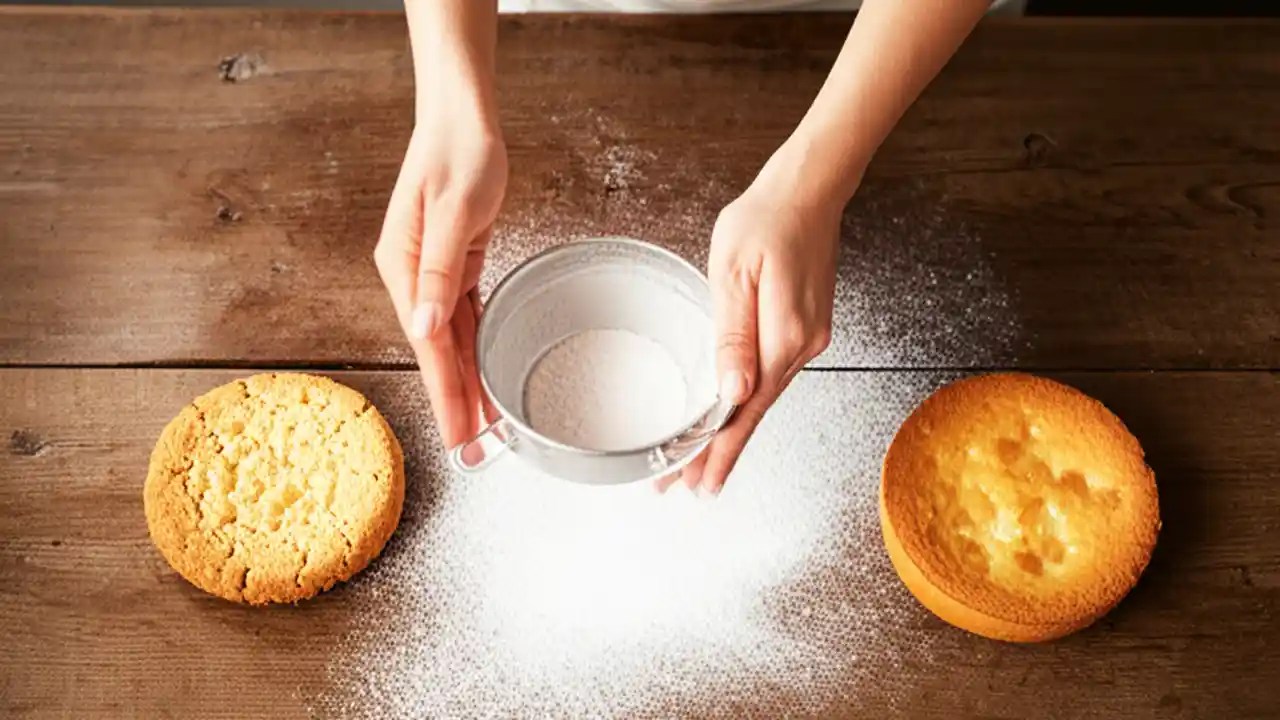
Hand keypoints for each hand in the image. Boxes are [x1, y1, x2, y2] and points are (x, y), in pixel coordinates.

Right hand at [373, 107, 506, 447]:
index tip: (458, 434)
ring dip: (466, 384)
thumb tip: (424, 327)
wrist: (462, 118)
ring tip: (483, 430)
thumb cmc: (459, 154)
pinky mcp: (455, 266)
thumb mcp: (455, 212)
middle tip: (473, 452)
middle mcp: (414, 277)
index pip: (427, 344)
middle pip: (437, 353)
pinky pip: (465, 321)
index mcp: (405, 266)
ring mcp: (433, 273)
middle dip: (455, 403)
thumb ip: (442, 272)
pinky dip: (475, 352)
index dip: (444, 394)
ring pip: (452, 343)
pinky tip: (483, 379)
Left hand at [660, 156, 843, 495]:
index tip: (696, 482)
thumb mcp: (734, 273)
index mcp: (784, 337)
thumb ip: (732, 335)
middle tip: (685, 486)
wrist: (809, 190)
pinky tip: (731, 412)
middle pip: (755, 413)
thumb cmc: (765, 220)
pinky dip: (748, 401)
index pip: (745, 412)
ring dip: (733, 430)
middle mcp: (803, 346)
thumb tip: (732, 392)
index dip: (718, 451)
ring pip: (764, 396)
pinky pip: (772, 374)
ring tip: (700, 459)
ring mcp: (808, 338)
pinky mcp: (806, 327)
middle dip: (719, 452)